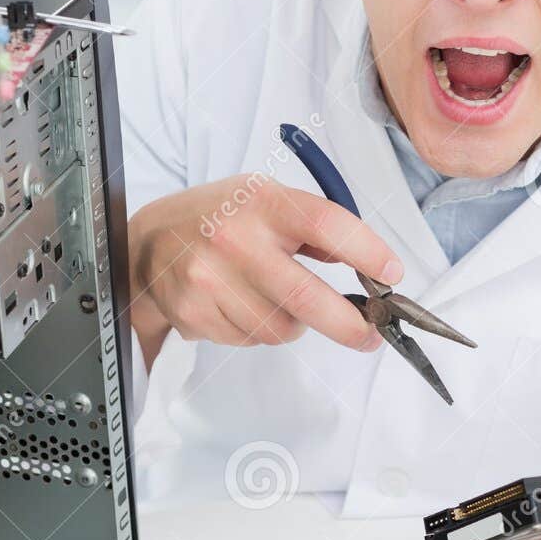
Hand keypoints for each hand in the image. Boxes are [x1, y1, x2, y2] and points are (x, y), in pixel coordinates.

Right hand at [128, 176, 402, 366]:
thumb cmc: (222, 218)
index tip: (391, 275)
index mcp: (263, 202)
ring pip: (282, 329)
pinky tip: (240, 304)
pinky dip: (258, 330)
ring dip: (293, 324)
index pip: (327, 225)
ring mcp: (211, 280)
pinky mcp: (195, 313)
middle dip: (351, 326)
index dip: (368, 252)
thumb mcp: (267, 199)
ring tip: (274, 298)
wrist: (148, 243)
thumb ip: (315, 225)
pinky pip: (252, 340)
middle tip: (371, 334)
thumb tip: (369, 262)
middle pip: (308, 299)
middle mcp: (235, 239)